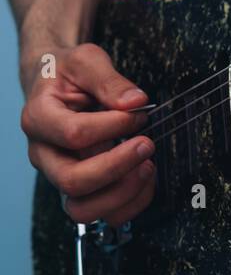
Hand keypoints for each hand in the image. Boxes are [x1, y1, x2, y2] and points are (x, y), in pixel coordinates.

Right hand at [20, 44, 154, 224]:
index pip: (74, 134)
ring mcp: (60, 174)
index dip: (113, 126)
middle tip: (147, 144)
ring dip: (123, 193)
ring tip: (148, 167)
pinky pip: (102, 213)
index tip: (138, 113)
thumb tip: (135, 102)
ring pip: (83, 209)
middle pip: (73, 181)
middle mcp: (44, 153)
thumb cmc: (68, 73)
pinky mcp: (81, 187)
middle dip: (118, 167)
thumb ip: (109, 79)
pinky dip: (131, 202)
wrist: (55, 83)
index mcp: (39, 118)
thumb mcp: (86, 61)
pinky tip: (147, 178)